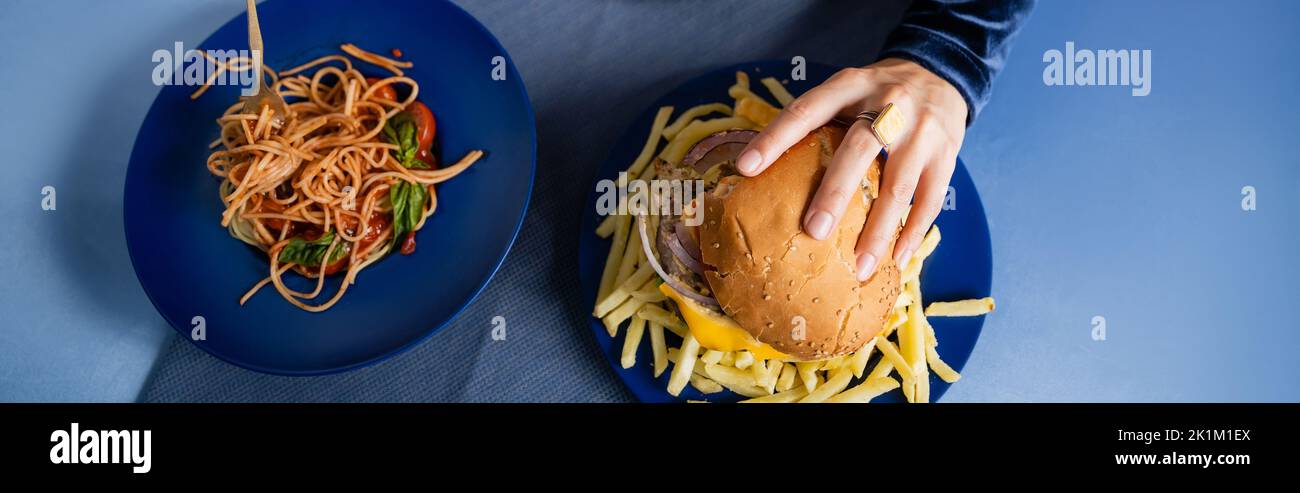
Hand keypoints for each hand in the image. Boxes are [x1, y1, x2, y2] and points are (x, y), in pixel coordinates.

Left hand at [736, 58, 967, 279]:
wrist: (940, 74)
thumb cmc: (876, 95)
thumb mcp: (847, 90)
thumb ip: (815, 122)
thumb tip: (761, 170)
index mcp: (851, 85)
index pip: (806, 110)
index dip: (775, 137)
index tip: (746, 168)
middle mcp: (889, 104)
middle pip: (858, 150)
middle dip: (835, 194)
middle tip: (813, 231)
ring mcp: (922, 130)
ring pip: (898, 186)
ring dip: (878, 231)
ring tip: (859, 267)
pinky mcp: (947, 154)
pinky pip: (930, 200)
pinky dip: (913, 233)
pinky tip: (896, 259)